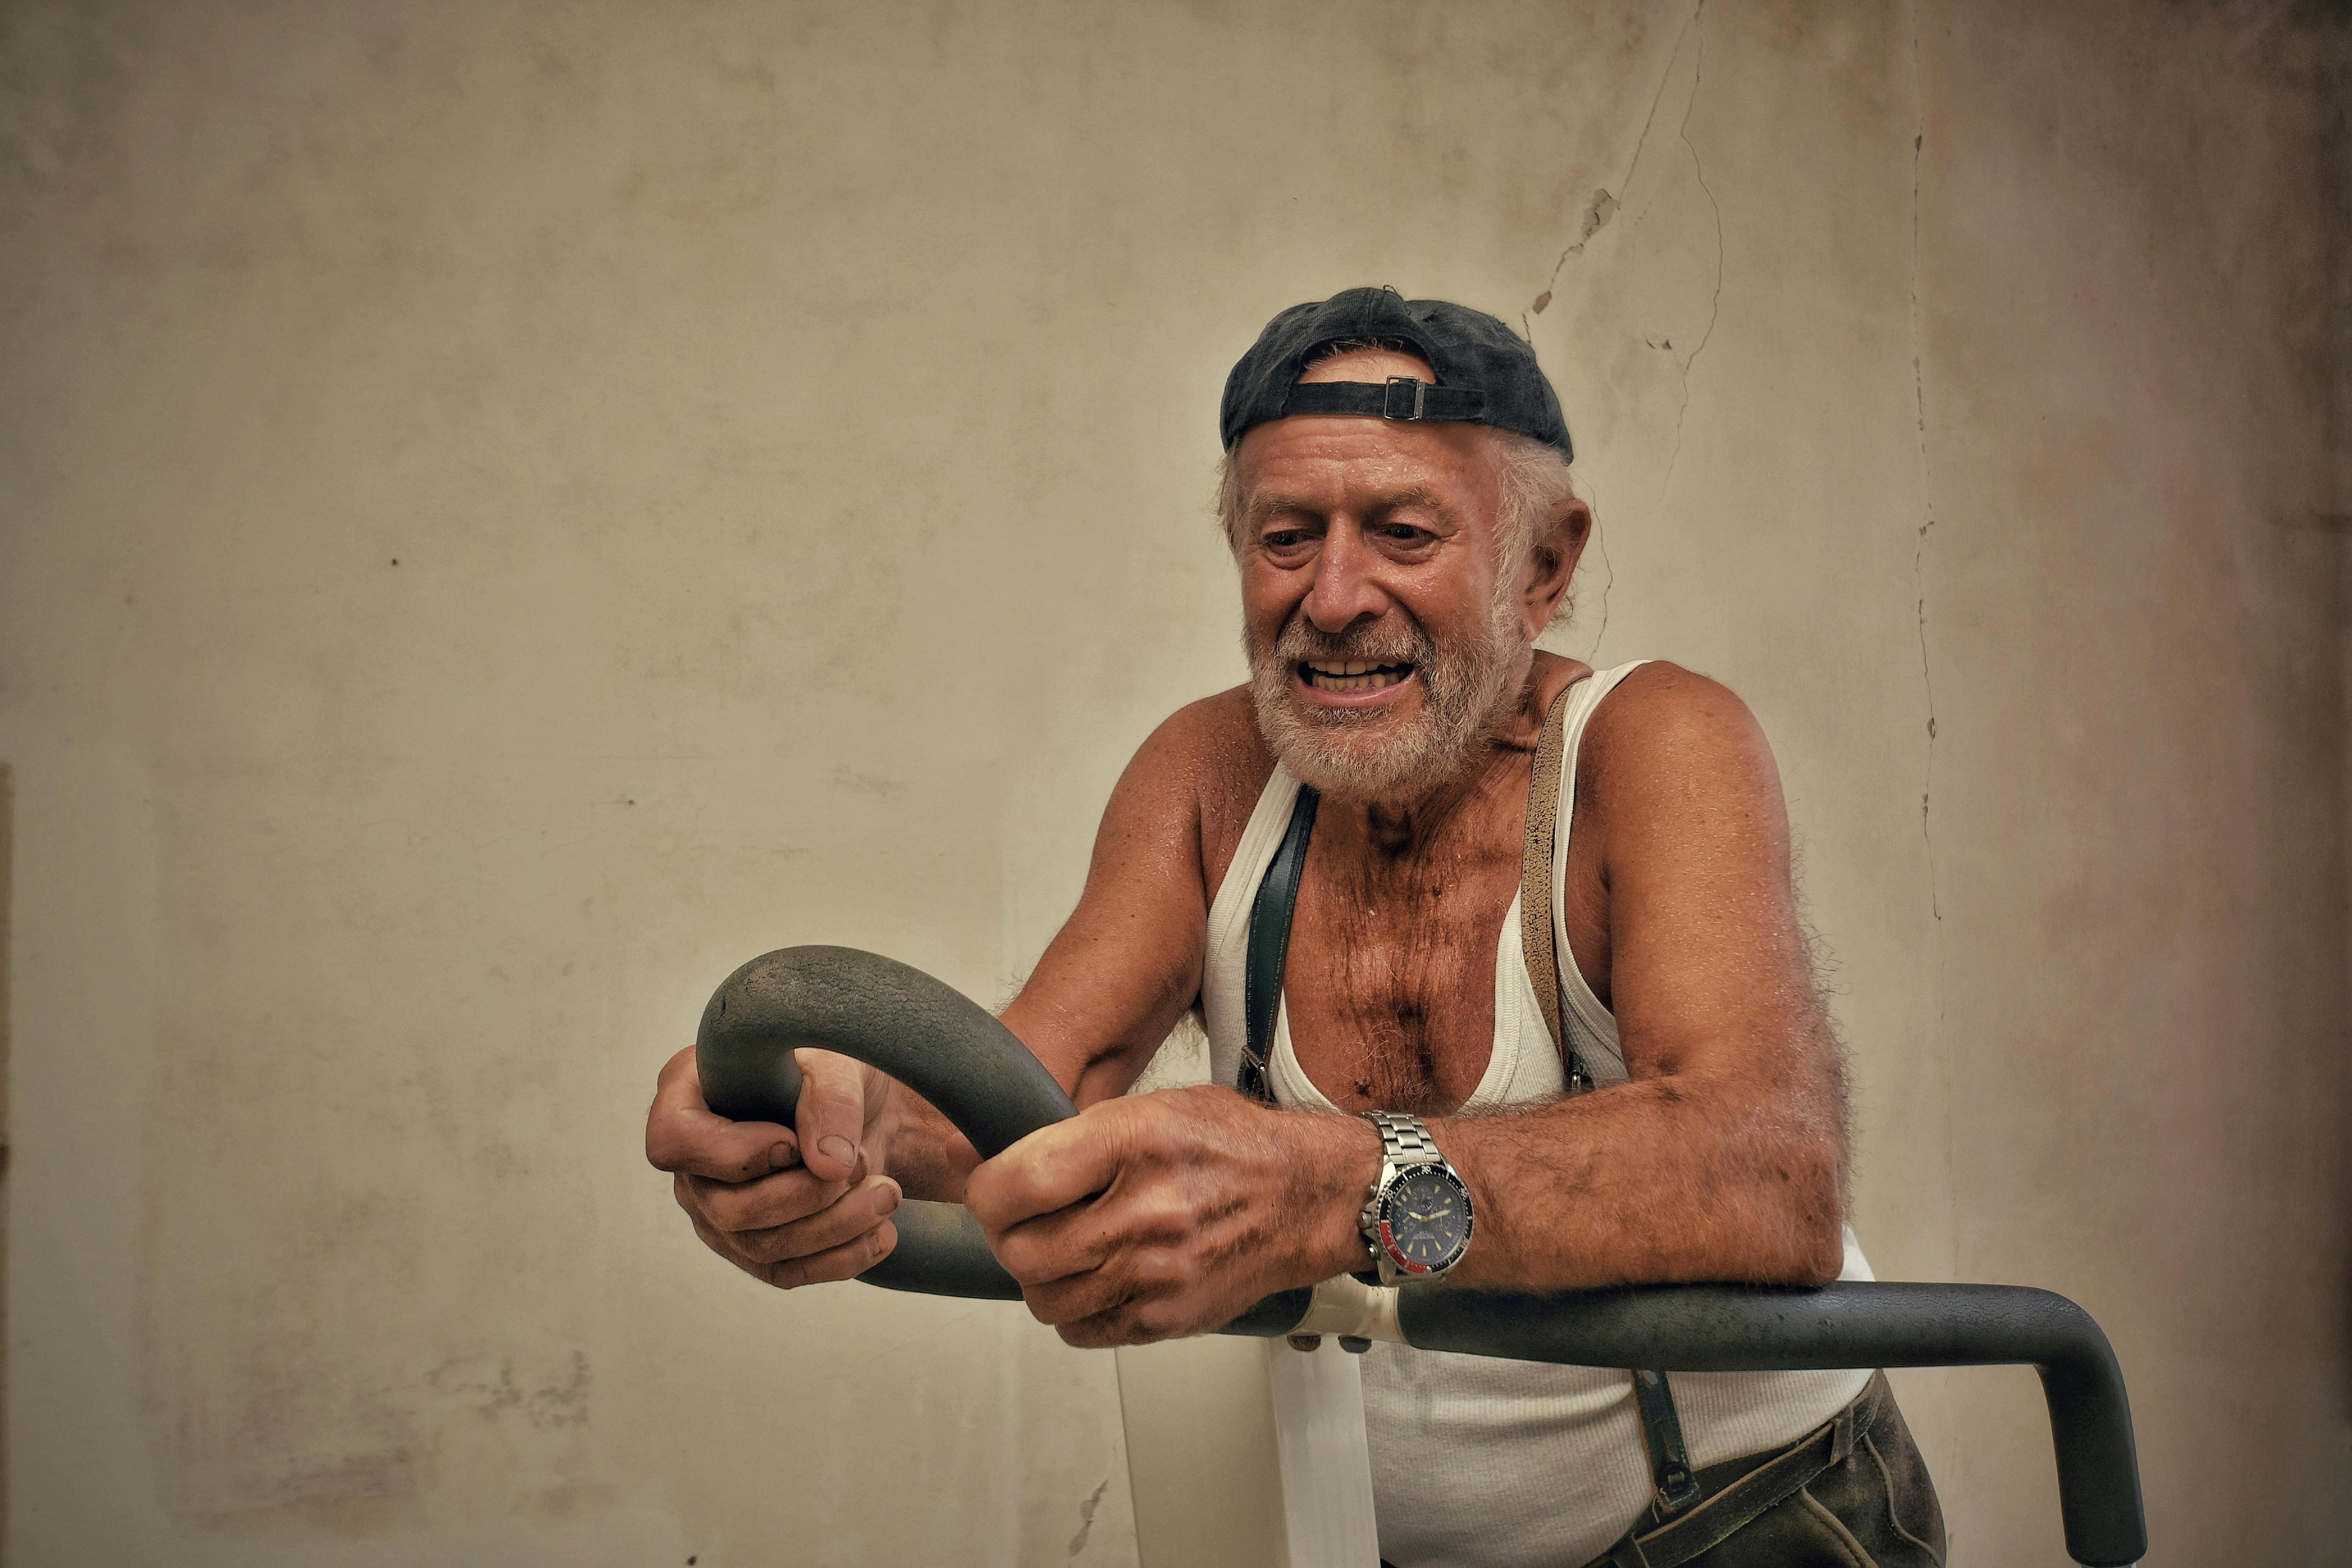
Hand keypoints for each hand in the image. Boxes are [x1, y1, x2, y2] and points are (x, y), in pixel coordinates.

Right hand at [646, 1044, 902, 1288]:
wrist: (865, 1110)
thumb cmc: (833, 1071)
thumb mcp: (838, 1061)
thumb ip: (829, 1099)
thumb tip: (828, 1165)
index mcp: (688, 1096)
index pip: (673, 1140)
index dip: (734, 1153)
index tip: (792, 1142)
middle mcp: (695, 1164)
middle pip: (727, 1209)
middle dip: (806, 1196)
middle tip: (862, 1166)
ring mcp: (719, 1212)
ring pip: (761, 1247)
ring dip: (836, 1226)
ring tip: (887, 1192)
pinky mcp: (755, 1247)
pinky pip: (787, 1271)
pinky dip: (841, 1258)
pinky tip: (882, 1233)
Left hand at [963, 1085, 1372, 1348]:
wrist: (1308, 1197)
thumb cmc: (1233, 1145)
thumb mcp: (1153, 1107)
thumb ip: (1074, 1136)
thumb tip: (984, 1158)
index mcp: (1136, 1143)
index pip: (1017, 1184)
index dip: (986, 1190)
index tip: (992, 1188)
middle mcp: (1146, 1212)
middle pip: (1021, 1251)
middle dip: (1007, 1235)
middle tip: (1023, 1220)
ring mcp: (1158, 1273)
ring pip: (1043, 1299)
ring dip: (1039, 1276)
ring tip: (1063, 1248)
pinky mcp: (1168, 1317)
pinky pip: (1081, 1331)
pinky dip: (1074, 1309)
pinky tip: (1096, 1277)